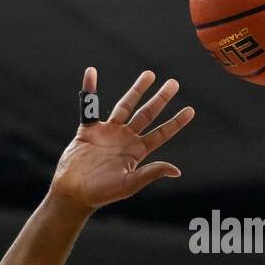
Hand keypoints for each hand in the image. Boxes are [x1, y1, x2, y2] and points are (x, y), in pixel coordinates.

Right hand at [50, 67, 194, 211]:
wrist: (74, 193)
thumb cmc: (102, 193)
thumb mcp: (130, 184)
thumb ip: (151, 173)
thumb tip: (176, 171)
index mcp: (137, 152)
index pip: (161, 133)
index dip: (176, 122)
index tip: (191, 110)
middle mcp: (125, 139)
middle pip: (147, 114)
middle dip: (160, 99)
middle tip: (174, 83)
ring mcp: (108, 132)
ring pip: (125, 106)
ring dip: (137, 90)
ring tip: (149, 74)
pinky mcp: (89, 129)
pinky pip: (88, 106)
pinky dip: (89, 89)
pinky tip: (91, 72)